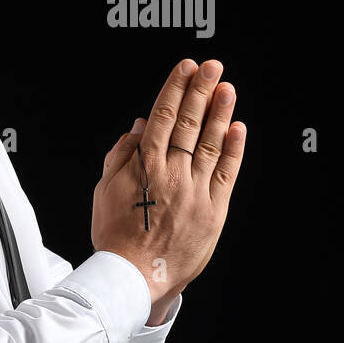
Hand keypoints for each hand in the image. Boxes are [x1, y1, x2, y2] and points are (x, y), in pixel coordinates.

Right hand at [91, 58, 245, 306]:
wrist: (134, 276)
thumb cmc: (116, 234)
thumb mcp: (105, 190)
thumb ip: (122, 155)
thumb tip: (141, 126)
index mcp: (145, 165)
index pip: (163, 117)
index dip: (176, 89)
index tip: (186, 68)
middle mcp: (172, 172)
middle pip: (189, 123)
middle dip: (200, 90)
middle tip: (212, 66)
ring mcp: (195, 191)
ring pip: (209, 143)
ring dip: (219, 113)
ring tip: (226, 88)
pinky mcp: (213, 211)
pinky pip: (226, 174)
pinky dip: (233, 150)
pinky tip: (237, 128)